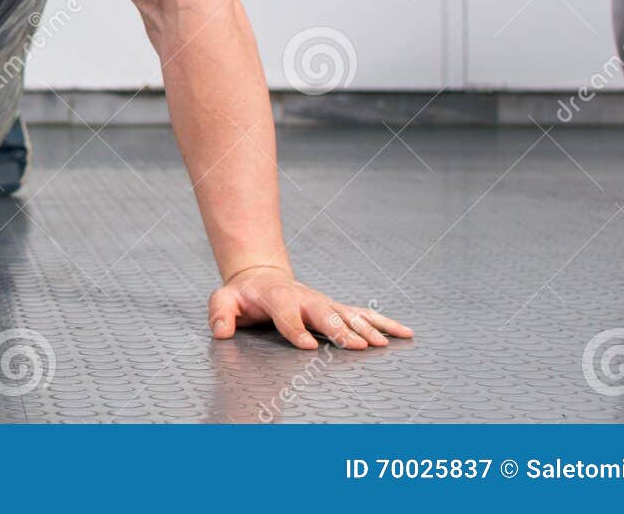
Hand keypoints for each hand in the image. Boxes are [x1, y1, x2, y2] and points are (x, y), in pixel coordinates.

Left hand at [207, 265, 413, 349]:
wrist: (261, 275)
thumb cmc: (243, 294)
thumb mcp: (223, 299)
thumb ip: (220, 313)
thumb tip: (221, 331)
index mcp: (277, 297)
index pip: (287, 314)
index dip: (296, 329)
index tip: (307, 347)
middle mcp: (305, 298)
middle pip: (324, 314)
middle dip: (339, 330)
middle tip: (355, 346)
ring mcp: (323, 302)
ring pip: (347, 315)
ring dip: (365, 329)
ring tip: (381, 344)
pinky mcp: (335, 308)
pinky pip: (362, 314)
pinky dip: (383, 322)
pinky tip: (403, 333)